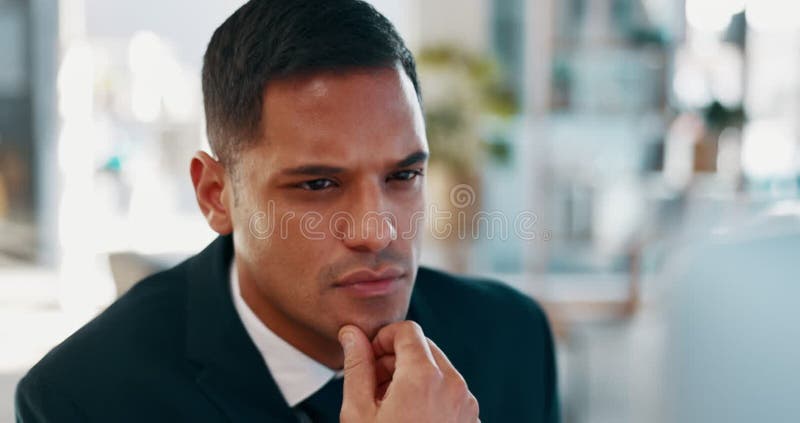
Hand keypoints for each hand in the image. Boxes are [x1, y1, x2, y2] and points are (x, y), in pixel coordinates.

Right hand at [338, 321, 479, 422]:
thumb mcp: (359, 411)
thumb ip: (356, 365)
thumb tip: (351, 333)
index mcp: (424, 376)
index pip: (407, 330)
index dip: (383, 339)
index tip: (369, 360)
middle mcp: (453, 384)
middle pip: (423, 348)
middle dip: (396, 359)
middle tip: (374, 387)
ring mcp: (466, 404)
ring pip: (437, 370)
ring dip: (412, 378)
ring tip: (390, 407)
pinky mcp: (472, 419)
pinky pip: (450, 393)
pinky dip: (430, 396)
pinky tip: (410, 418)